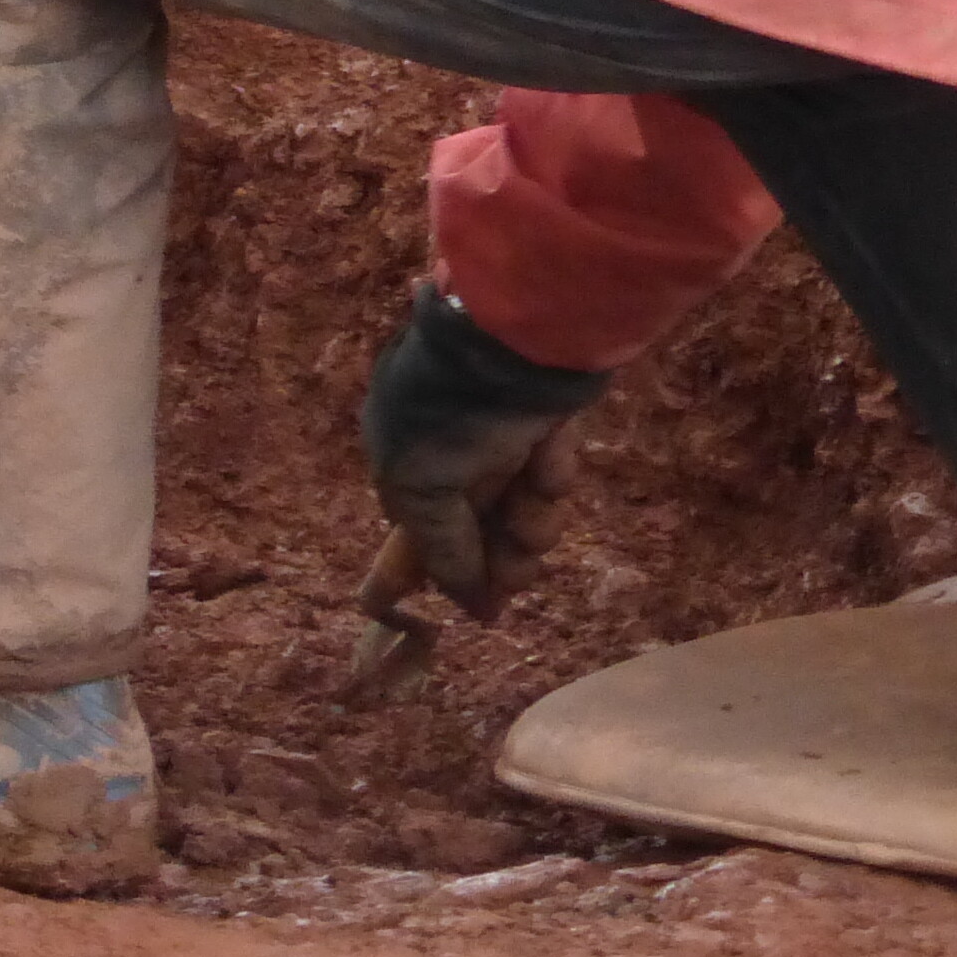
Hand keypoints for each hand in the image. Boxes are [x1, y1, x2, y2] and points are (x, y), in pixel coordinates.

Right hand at [359, 285, 611, 615]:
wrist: (514, 342)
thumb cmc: (452, 415)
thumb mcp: (423, 489)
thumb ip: (442, 554)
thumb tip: (470, 608)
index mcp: (403, 471)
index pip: (414, 543)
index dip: (432, 579)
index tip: (459, 615)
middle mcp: (448, 464)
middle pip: (480, 543)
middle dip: (502, 558)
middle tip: (515, 571)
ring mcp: (497, 449)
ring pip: (524, 518)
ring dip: (533, 516)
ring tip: (535, 490)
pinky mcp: (543, 432)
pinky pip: (551, 477)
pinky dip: (553, 469)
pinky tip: (550, 445)